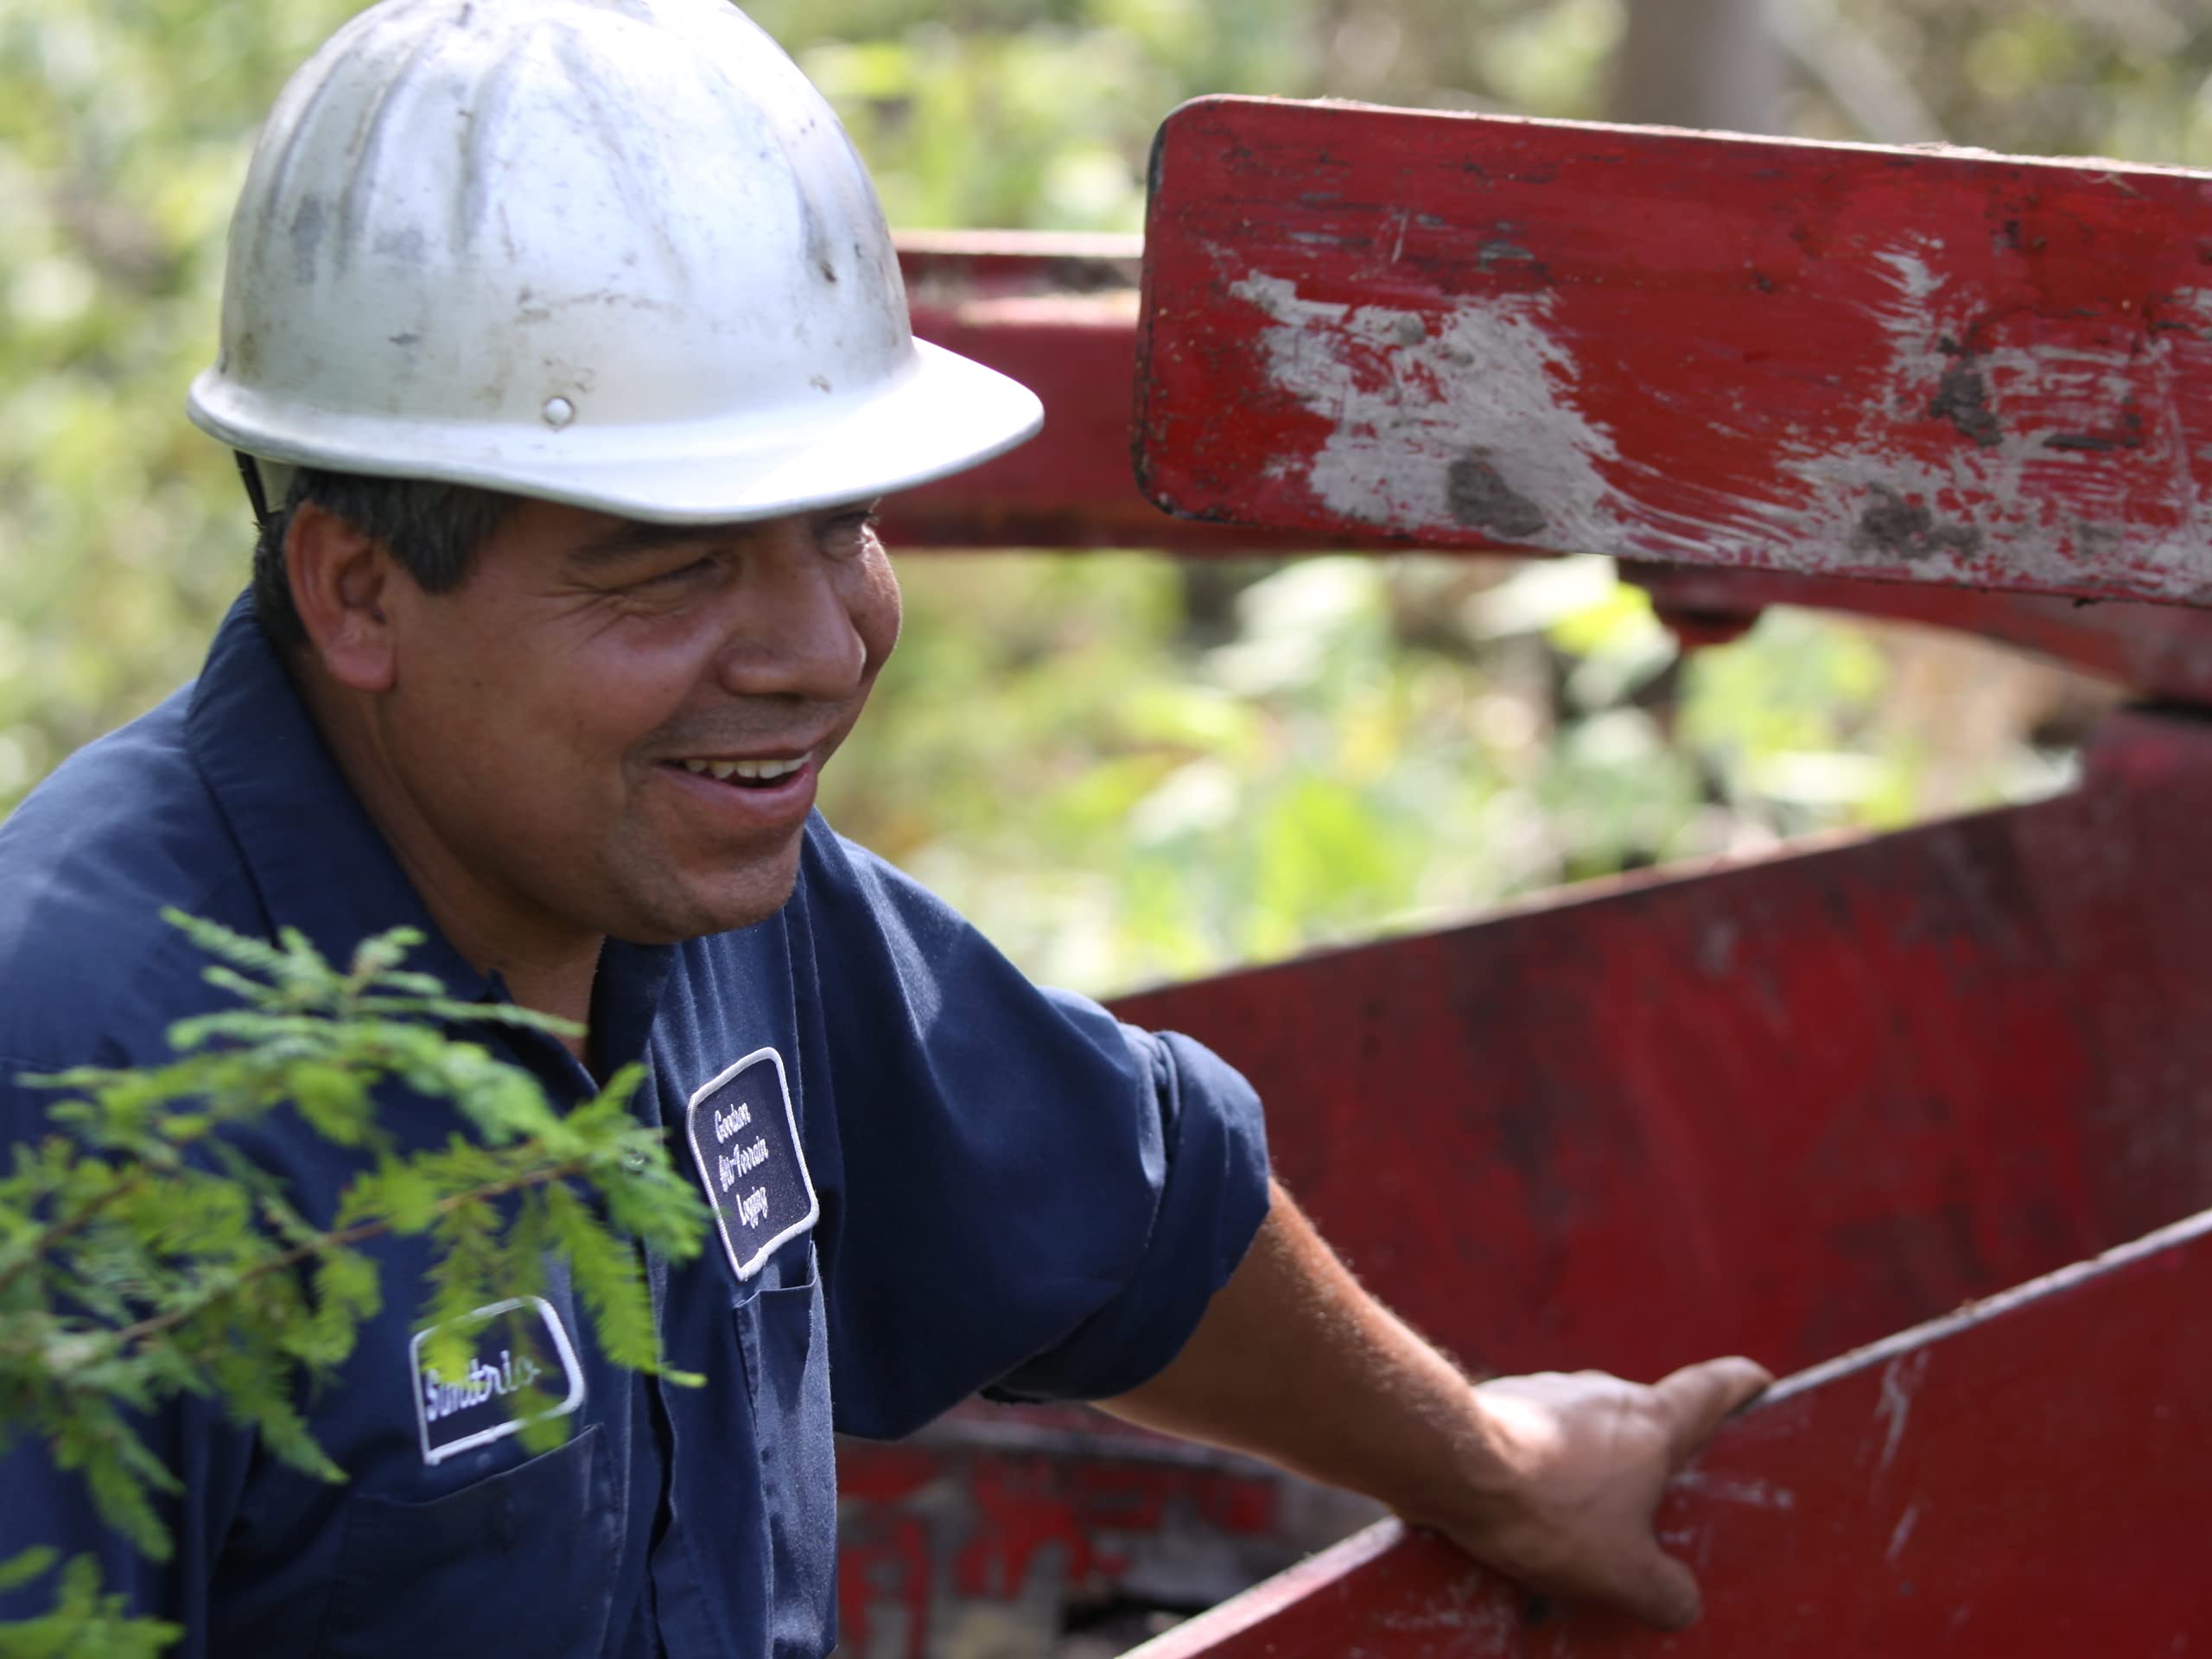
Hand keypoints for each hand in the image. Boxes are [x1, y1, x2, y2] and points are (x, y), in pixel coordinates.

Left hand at [1435, 1357, 1771, 1628]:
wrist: (1449, 1464)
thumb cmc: (1548, 1510)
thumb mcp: (1625, 1575)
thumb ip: (1668, 1592)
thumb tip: (1680, 1601)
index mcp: (1652, 1420)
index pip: (1714, 1388)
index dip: (1742, 1386)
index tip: (1758, 1382)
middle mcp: (1604, 1393)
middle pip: (1646, 1422)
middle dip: (1652, 1465)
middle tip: (1651, 1513)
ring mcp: (1548, 1392)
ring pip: (1587, 1434)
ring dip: (1589, 1472)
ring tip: (1574, 1529)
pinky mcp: (1502, 1405)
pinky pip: (1538, 1441)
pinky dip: (1541, 1472)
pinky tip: (1525, 1516)